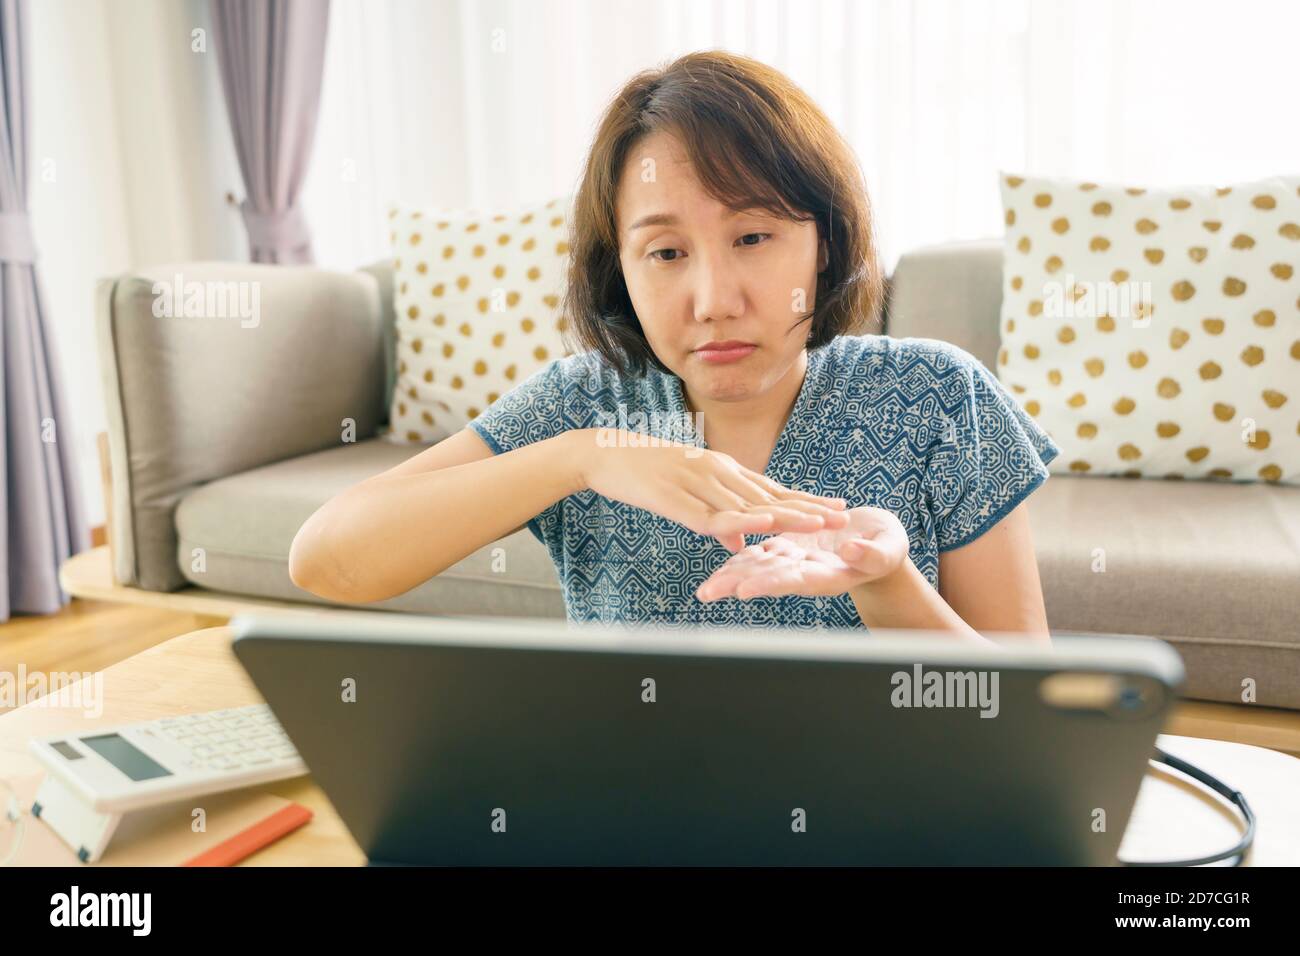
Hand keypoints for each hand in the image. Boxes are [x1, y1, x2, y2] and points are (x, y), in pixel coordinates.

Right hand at [573, 428, 849, 552]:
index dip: (804, 499)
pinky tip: (758, 528)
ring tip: (814, 525)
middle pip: (769, 494)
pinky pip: (710, 515)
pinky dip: (736, 522)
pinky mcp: (675, 499)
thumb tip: (738, 541)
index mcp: (720, 470)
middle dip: (807, 506)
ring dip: (782, 514)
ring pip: (747, 504)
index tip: (835, 505)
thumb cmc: (641, 473)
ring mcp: (696, 484)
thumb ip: (715, 518)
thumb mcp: (684, 496)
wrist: (601, 454)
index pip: (771, 487)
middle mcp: (716, 472)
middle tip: (842, 515)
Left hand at [695, 506, 910, 600]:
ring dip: (730, 576)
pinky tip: (718, 561)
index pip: (795, 580)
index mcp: (828, 575)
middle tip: (707, 594)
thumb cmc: (888, 547)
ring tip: (704, 589)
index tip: (746, 591)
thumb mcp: (889, 549)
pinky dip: (739, 554)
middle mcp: (805, 571)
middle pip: (766, 578)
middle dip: (736, 585)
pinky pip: (759, 551)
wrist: (876, 540)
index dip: (770, 584)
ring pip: (757, 567)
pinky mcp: (787, 545)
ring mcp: (793, 559)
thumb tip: (851, 549)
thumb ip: (872, 553)